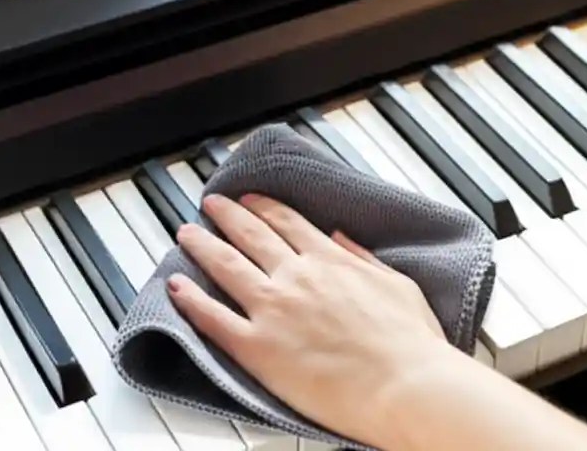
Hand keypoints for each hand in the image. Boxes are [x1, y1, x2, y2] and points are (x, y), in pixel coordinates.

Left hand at [165, 194, 451, 446]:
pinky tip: (175, 287)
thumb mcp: (397, 285)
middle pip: (251, 236)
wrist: (406, 385)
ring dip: (201, 246)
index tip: (251, 200)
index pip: (287, 223)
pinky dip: (190, 299)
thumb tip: (341, 238)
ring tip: (185, 234)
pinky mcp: (257, 347)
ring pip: (225, 266)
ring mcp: (273, 309)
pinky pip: (213, 318)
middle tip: (211, 204)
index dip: (264, 207)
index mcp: (330, 261)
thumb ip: (364, 258)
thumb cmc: (411, 345)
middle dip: (227, 215)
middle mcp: (297, 277)